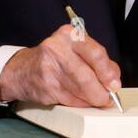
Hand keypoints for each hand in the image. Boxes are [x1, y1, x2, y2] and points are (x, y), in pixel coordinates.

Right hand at [0, 24, 121, 106]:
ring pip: (80, 91)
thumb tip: (113, 80)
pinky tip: (80, 99)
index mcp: (69, 35)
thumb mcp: (75, 49)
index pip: (96, 53)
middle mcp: (57, 49)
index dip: (108, 72)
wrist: (22, 70)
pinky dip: (80, 103)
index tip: (114, 84)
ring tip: (95, 98)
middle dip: (101, 91)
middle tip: (107, 97)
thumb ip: (96, 60)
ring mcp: (49, 68)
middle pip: (87, 75)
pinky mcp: (46, 87)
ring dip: (91, 99)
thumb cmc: (54, 59)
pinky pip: (71, 100)